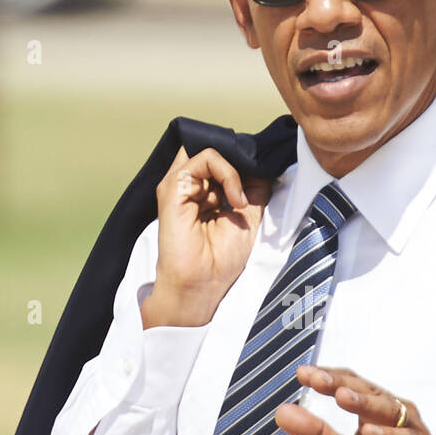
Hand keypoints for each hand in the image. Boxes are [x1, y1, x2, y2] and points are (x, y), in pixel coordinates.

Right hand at [142, 147, 270, 327]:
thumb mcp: (250, 215)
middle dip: (239, 160)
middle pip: (215, 150)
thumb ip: (254, 188)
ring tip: (240, 201)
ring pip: (212, 151)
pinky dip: (228, 174)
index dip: (241, 161)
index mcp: (203, 192)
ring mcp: (179, 184)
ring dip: (235, 171)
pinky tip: (235, 200)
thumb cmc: (222, 259)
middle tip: (253, 181)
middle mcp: (190, 186)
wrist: (203, 283)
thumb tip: (262, 164)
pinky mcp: (173, 187)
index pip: (220, 158)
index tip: (260, 177)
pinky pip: (205, 159)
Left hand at [274, 365, 435, 434]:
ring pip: (387, 409)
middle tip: (314, 378)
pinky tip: (370, 432)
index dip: (327, 377)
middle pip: (365, 390)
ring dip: (363, 402)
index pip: (348, 385)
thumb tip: (281, 412)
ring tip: (340, 397)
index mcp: (372, 411)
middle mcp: (393, 412)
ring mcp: (409, 430)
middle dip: (339, 383)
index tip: (301, 373)